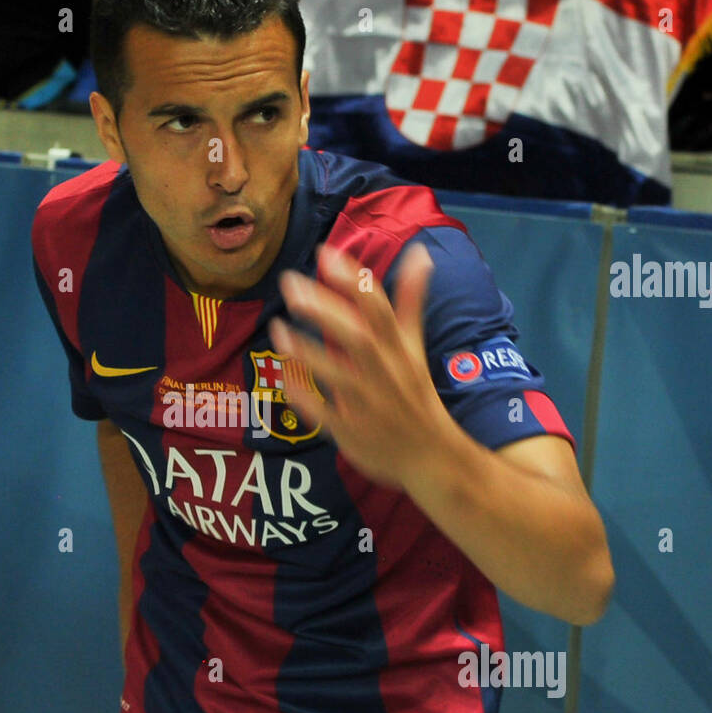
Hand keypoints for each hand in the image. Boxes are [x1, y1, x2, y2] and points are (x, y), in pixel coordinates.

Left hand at [267, 244, 453, 492]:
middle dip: (325, 310)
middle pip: (358, 337)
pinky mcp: (352, 432)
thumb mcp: (415, 347)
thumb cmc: (418, 396)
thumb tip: (420, 253)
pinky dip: (305, 398)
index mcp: (399, 351)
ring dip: (308, 352)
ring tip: (278, 328)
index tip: (325, 254)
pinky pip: (326, 415)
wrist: (433, 458)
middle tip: (290, 284)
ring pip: (339, 376)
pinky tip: (283, 378)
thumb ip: (411, 302)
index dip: (353, 281)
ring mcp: (368, 404)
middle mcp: (385, 374)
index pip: (379, 309)